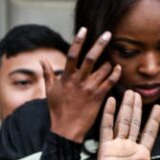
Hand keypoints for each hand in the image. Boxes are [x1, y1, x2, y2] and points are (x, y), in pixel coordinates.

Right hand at [44, 27, 120, 142]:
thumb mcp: (49, 91)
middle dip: (100, 44)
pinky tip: (118, 68)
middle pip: (90, 58)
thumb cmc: (57, 110)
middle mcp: (79, 81)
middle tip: (108, 33)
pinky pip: (110, 82)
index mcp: (66, 77)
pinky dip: (115, 73)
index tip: (84, 29)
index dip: (78, 41)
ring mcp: (90, 89)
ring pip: (103, 69)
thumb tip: (42, 59)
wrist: (66, 130)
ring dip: (108, 62)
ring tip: (110, 60)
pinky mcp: (98, 98)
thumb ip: (48, 73)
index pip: (72, 54)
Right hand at [92, 92, 159, 159]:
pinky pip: (107, 128)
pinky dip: (108, 114)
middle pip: (135, 123)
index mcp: (143, 156)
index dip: (154, 120)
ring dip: (126, 107)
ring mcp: (117, 148)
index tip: (158, 106)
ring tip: (129, 92)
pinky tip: (111, 102)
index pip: (149, 132)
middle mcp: (130, 149)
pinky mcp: (106, 149)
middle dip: (137, 108)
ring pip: (122, 122)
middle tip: (138, 93)